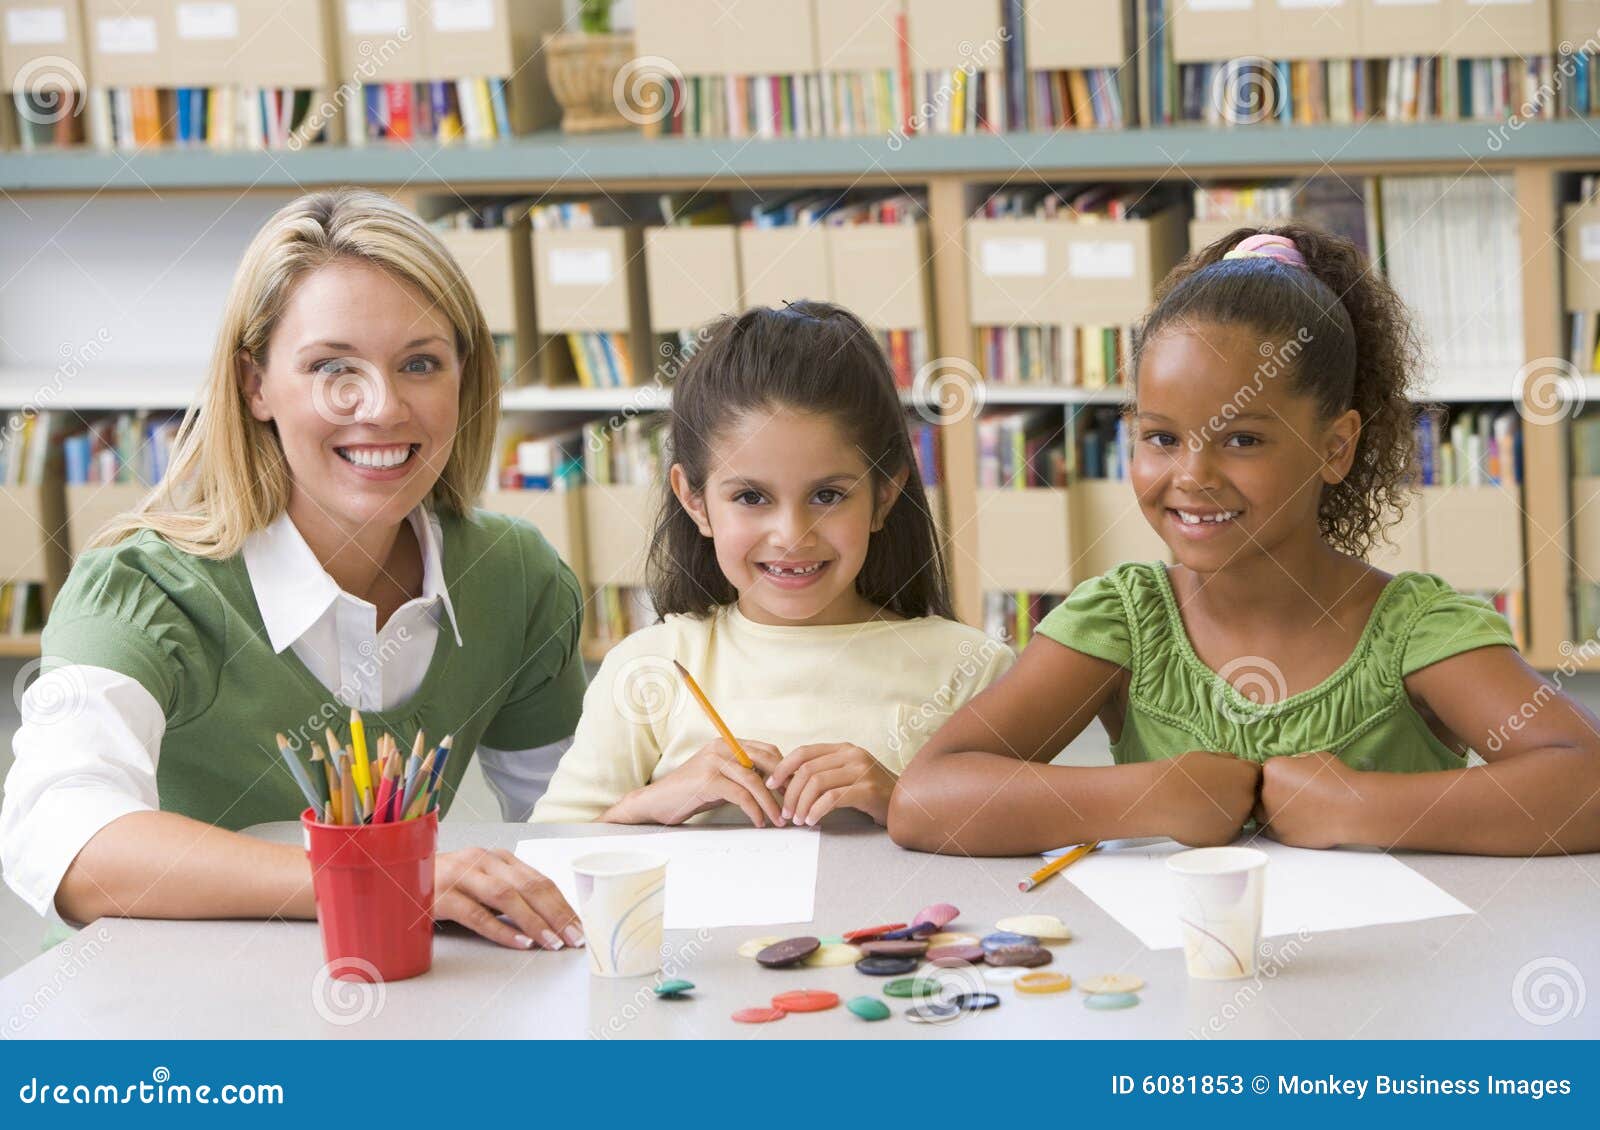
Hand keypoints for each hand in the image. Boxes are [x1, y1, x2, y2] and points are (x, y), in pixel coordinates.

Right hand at [434, 847, 584, 950]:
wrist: (397, 877)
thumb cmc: (446, 884)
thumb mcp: (482, 881)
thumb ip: (510, 892)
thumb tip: (550, 918)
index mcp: (498, 857)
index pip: (539, 879)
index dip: (562, 904)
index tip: (579, 926)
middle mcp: (482, 861)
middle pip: (528, 886)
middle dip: (556, 914)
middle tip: (573, 937)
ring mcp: (461, 876)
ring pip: (506, 897)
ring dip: (534, 921)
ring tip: (552, 942)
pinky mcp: (441, 896)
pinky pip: (477, 915)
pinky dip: (501, 930)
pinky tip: (520, 942)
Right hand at [616, 739, 784, 826]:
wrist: (656, 802)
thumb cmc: (691, 793)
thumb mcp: (721, 779)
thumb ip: (743, 776)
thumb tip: (775, 786)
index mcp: (727, 743)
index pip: (767, 750)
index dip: (784, 770)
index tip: (795, 790)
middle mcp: (721, 747)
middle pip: (765, 760)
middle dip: (783, 784)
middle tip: (793, 805)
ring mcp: (713, 762)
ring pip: (754, 780)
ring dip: (771, 803)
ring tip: (779, 819)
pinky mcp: (707, 780)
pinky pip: (740, 795)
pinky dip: (754, 810)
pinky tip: (759, 822)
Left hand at [766, 743, 896, 825]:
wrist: (907, 803)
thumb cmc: (873, 793)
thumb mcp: (847, 775)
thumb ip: (823, 773)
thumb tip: (787, 783)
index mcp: (844, 749)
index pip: (804, 752)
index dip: (784, 767)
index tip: (772, 784)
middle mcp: (852, 755)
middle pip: (807, 770)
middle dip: (790, 792)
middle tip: (785, 811)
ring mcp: (861, 770)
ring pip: (816, 783)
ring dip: (801, 804)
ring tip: (798, 819)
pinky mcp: (867, 789)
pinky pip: (832, 798)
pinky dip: (816, 810)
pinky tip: (812, 820)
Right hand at [1150, 751, 1261, 846]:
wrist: (1159, 799)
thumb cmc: (1179, 775)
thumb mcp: (1207, 757)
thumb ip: (1229, 762)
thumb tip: (1237, 767)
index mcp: (1246, 775)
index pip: (1255, 775)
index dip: (1240, 775)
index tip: (1224, 778)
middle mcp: (1248, 799)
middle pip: (1250, 796)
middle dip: (1236, 794)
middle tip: (1211, 792)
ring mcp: (1238, 821)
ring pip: (1239, 815)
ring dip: (1227, 812)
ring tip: (1202, 805)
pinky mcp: (1226, 838)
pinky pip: (1228, 831)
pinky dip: (1217, 826)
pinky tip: (1199, 817)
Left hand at [1254, 751, 1363, 848]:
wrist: (1353, 809)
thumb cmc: (1338, 780)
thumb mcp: (1314, 757)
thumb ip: (1294, 762)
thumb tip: (1289, 766)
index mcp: (1272, 769)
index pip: (1265, 772)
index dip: (1278, 776)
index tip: (1291, 781)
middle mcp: (1265, 792)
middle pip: (1259, 793)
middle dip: (1271, 794)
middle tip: (1293, 796)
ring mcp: (1271, 816)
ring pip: (1262, 813)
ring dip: (1273, 811)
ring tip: (1297, 809)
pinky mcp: (1280, 835)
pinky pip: (1273, 830)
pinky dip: (1282, 826)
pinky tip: (1300, 821)